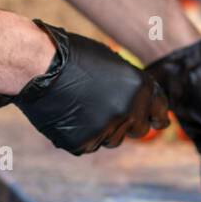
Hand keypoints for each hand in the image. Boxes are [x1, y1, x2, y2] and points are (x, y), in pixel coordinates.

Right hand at [0, 19, 169, 154]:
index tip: (158, 122)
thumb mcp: (111, 63)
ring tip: (80, 107)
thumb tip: (140, 102)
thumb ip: (129, 86)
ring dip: (102, 130)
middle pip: (139, 130)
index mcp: (140, 87)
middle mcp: (129, 110)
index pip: (161, 111)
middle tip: (107, 111)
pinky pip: (87, 145)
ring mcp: (107, 130)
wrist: (39, 65)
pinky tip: (66, 116)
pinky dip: (79, 135)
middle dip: (127, 124)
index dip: (158, 117)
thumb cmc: (72, 56)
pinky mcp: (84, 144)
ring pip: (112, 140)